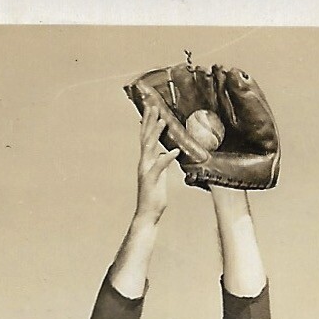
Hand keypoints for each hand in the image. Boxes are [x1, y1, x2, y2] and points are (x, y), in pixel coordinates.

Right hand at [135, 105, 179, 223]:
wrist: (148, 214)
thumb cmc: (154, 196)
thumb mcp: (160, 176)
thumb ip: (161, 163)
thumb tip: (164, 152)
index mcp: (146, 160)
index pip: (146, 136)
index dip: (149, 121)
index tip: (153, 107)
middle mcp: (144, 162)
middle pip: (145, 136)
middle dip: (149, 120)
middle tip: (153, 104)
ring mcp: (146, 171)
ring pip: (150, 148)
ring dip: (156, 133)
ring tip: (163, 120)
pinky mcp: (151, 180)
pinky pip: (160, 167)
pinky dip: (166, 158)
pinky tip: (174, 151)